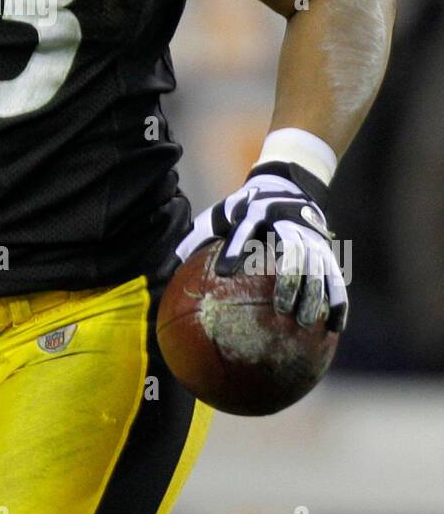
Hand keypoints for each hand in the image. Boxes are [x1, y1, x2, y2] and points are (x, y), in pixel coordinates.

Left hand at [175, 162, 347, 331]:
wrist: (290, 185)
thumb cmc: (248, 205)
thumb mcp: (225, 210)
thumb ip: (204, 231)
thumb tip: (177, 258)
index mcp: (261, 210)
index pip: (247, 228)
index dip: (235, 248)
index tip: (222, 272)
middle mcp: (291, 222)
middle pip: (295, 251)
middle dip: (290, 279)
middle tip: (280, 309)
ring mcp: (314, 237)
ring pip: (319, 267)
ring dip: (315, 295)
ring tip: (305, 324)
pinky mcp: (328, 251)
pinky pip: (337, 278)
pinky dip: (337, 301)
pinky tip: (335, 328)